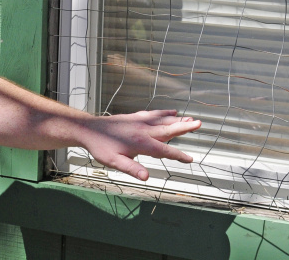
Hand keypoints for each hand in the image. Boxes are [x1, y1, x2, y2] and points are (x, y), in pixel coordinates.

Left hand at [80, 110, 200, 180]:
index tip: (190, 159)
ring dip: (177, 119)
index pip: (164, 151)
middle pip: (168, 129)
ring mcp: (139, 121)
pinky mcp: (134, 117)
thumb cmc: (101, 147)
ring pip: (162, 120)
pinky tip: (170, 112)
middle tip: (199, 123)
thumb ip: (131, 168)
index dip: (178, 155)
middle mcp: (143, 130)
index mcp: (141, 143)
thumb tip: (146, 177)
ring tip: (190, 118)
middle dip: (184, 127)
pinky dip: (163, 113)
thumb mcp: (114, 162)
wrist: (89, 129)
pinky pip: (153, 114)